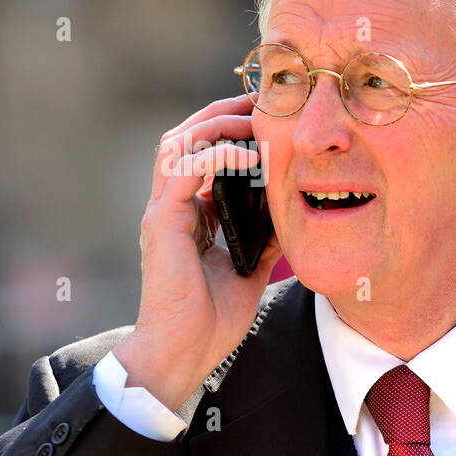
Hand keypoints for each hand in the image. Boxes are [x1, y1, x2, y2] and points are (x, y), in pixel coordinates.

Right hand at [112, 93, 282, 411]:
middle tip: (261, 101)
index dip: (229, 128)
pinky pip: (186, 171)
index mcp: (187, 214)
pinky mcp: (163, 223)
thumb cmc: (211, 320)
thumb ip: (264, 236)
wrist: (183, 354)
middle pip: (185, 136)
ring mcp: (162, 212)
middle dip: (221, 112)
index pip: (200, 153)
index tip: (265, 116)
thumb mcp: (250, 267)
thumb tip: (292, 209)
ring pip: (178, 143)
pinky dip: (217, 155)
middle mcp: (170, 206)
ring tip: (253, 118)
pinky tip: (249, 156)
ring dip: (216, 123)